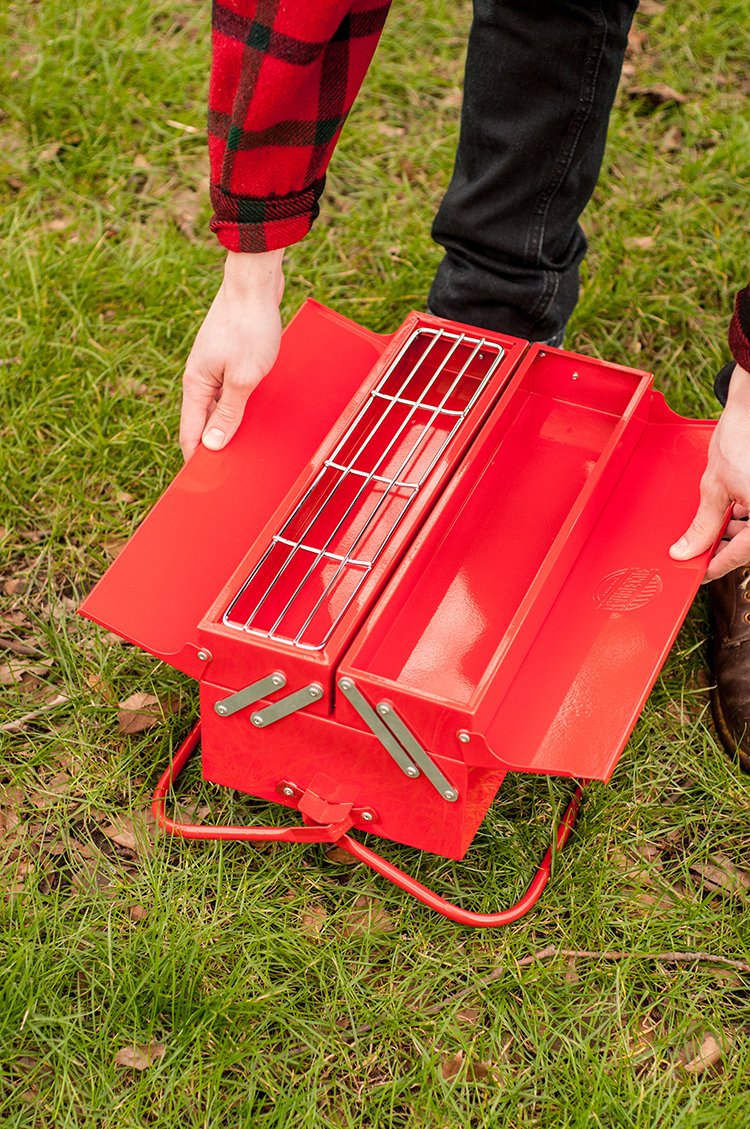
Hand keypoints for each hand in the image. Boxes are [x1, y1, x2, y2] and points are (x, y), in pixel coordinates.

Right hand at [179, 248, 284, 459]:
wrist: (254, 281)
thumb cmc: (250, 326)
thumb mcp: (245, 378)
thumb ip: (229, 412)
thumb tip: (212, 444)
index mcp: (196, 385)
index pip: (190, 433)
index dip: (197, 460)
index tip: (207, 483)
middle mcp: (200, 377)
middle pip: (203, 423)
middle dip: (214, 447)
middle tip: (230, 473)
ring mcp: (214, 366)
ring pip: (218, 407)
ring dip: (228, 426)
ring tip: (244, 450)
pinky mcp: (228, 357)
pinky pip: (230, 391)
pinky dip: (238, 407)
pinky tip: (251, 416)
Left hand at [669, 364, 749, 581]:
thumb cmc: (740, 439)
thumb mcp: (715, 488)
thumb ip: (703, 526)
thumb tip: (685, 552)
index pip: (742, 555)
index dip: (717, 566)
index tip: (698, 572)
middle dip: (727, 547)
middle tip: (700, 550)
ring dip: (737, 533)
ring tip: (712, 528)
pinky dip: (747, 517)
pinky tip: (731, 513)